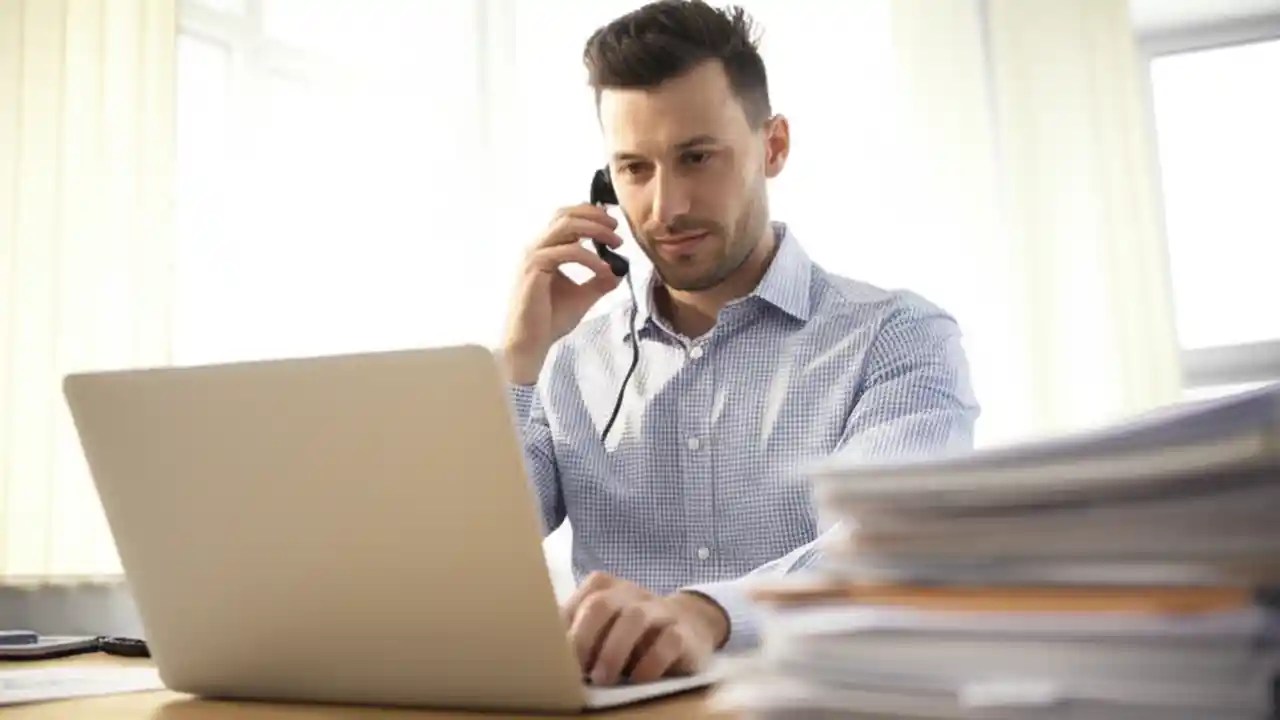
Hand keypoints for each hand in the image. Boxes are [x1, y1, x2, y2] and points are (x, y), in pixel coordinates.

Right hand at [500, 204, 624, 384]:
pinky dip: (590, 258)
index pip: (565, 217)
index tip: (613, 224)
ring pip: (567, 226)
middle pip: (565, 213)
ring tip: (616, 243)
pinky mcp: (535, 268)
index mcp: (545, 250)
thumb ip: (599, 281)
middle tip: (616, 228)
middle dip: (594, 215)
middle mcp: (537, 247)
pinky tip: (604, 270)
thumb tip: (619, 270)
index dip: (590, 214)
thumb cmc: (550, 320)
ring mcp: (534, 255)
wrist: (531, 342)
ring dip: (595, 230)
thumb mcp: (583, 295)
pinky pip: (568, 252)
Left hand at [560, 572, 727, 685]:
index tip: (553, 660)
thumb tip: (544, 657)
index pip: (577, 602)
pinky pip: (668, 641)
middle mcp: (631, 593)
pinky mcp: (684, 632)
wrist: (691, 624)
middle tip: (576, 670)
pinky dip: (650, 663)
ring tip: (603, 679)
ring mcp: (660, 609)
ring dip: (614, 652)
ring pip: (635, 618)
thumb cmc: (632, 631)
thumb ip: (577, 632)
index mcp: (605, 588)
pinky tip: (638, 679)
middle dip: (583, 639)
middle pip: (601, 604)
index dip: (563, 632)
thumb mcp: (604, 626)